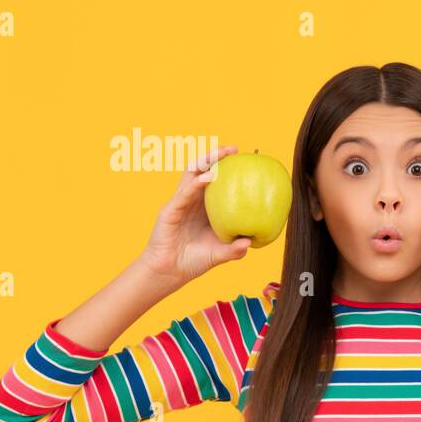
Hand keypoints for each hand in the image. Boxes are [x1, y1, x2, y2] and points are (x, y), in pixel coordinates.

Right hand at [137, 145, 251, 288]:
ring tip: (219, 154)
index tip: (245, 159)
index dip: (227, 168)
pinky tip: (207, 179)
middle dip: (216, 157)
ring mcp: (180, 204)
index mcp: (205, 207)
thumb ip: (235, 250)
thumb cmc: (194, 261)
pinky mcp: (170, 211)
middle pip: (202, 171)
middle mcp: (193, 201)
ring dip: (204, 162)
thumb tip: (251, 242)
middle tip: (234, 150)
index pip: (215, 181)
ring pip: (191, 176)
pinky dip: (195, 185)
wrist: (170, 272)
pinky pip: (183, 195)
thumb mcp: (220, 255)